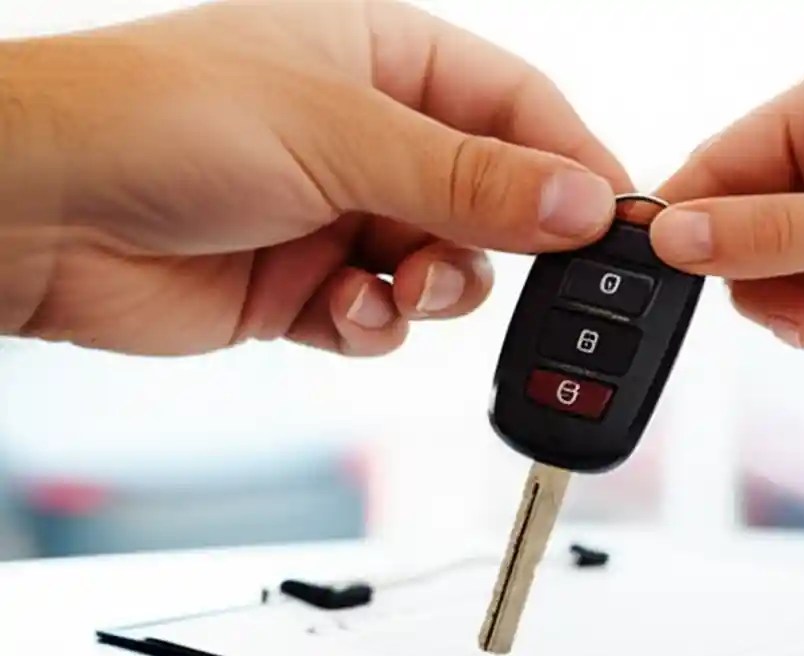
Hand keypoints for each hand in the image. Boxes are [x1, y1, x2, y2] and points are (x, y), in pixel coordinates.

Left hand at [0, 0, 627, 355]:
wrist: (25, 213)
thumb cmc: (153, 121)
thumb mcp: (338, 135)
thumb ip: (470, 179)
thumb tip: (583, 203)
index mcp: (381, 56)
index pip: (516, 105)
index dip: (572, 162)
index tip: (616, 222)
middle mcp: (367, 132)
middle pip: (492, 195)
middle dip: (500, 242)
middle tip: (513, 272)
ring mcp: (337, 209)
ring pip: (443, 264)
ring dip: (432, 288)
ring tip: (392, 284)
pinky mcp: (304, 282)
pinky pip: (382, 315)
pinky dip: (373, 324)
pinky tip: (338, 311)